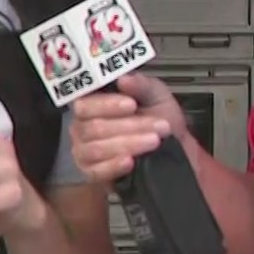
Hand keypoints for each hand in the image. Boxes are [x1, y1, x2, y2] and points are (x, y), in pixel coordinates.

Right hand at [68, 72, 185, 181]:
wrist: (172, 145)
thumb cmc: (157, 116)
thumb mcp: (155, 94)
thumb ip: (140, 84)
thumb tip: (124, 79)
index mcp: (91, 102)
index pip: (85, 103)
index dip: (107, 105)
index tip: (132, 104)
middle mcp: (81, 126)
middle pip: (94, 128)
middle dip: (129, 127)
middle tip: (158, 126)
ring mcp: (83, 151)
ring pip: (97, 149)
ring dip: (130, 144)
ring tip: (154, 141)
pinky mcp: (91, 173)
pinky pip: (96, 172)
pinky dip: (114, 166)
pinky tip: (130, 161)